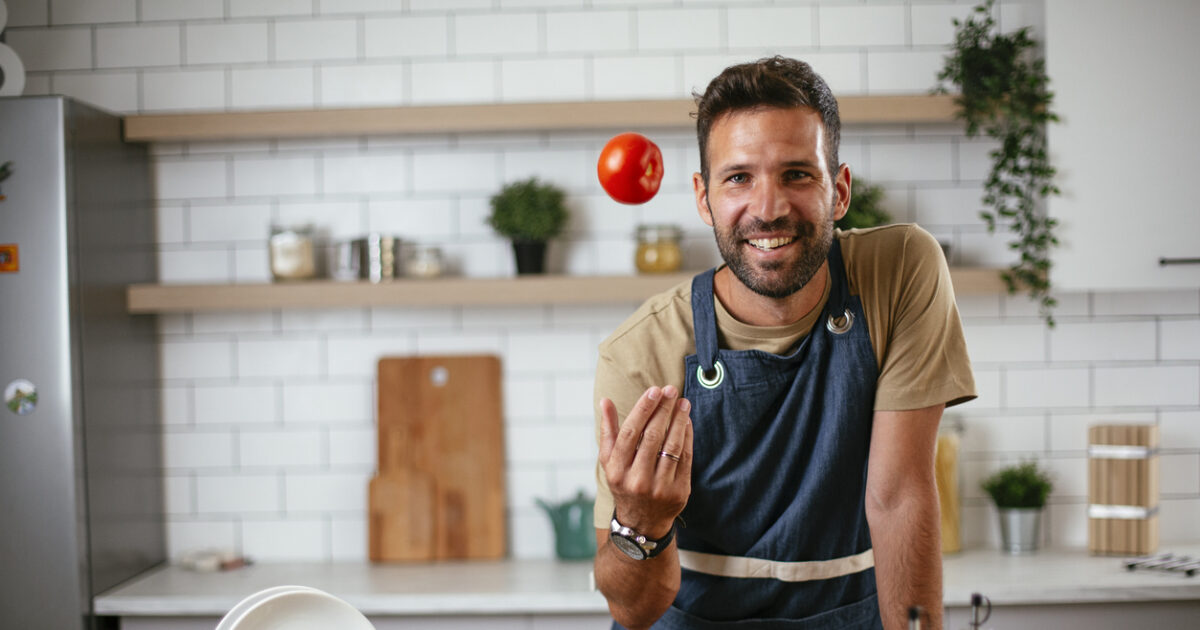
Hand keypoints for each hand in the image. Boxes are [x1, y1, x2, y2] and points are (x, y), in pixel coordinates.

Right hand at [598, 386, 692, 538]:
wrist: (641, 522)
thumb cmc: (624, 483)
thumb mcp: (610, 461)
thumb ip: (608, 431)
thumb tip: (605, 401)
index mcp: (617, 470)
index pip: (631, 433)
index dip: (643, 410)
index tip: (654, 391)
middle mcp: (637, 480)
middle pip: (653, 437)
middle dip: (664, 410)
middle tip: (671, 390)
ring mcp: (659, 487)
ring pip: (672, 446)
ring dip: (679, 420)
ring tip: (683, 403)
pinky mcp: (679, 492)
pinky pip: (686, 459)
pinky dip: (688, 437)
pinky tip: (687, 422)